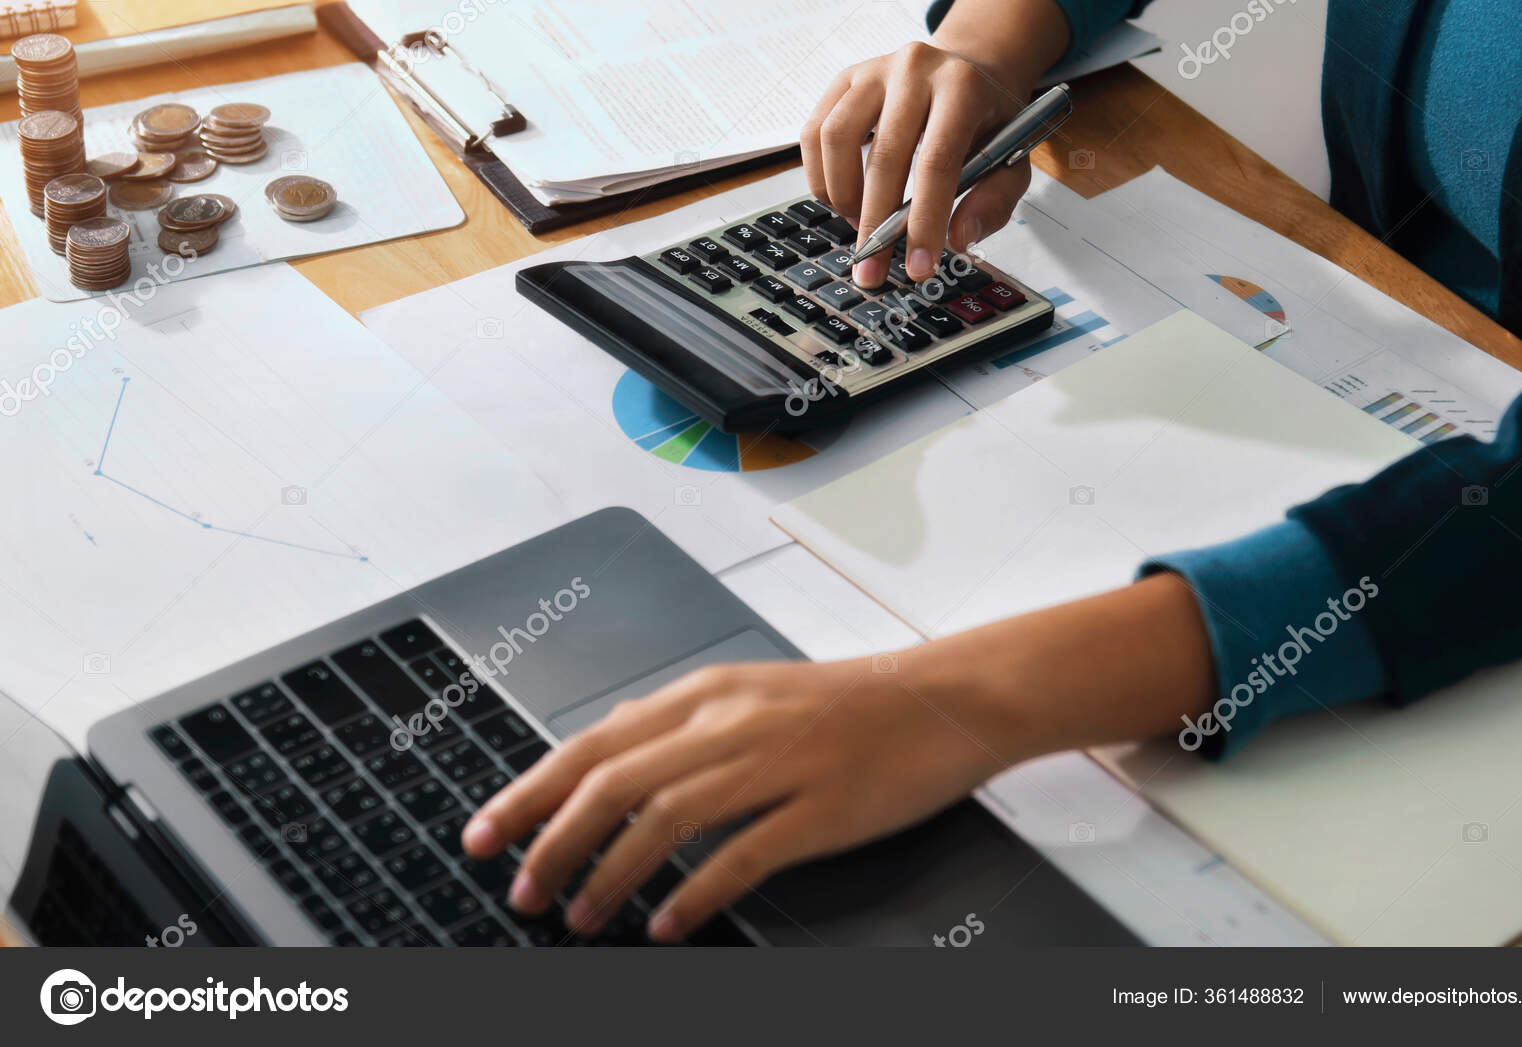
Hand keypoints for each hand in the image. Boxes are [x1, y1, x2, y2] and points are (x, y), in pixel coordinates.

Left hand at [460, 650, 1037, 942]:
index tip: (485, 832)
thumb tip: (607, 743)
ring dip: (608, 874)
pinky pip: (741, 856)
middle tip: (521, 889)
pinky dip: (692, 894)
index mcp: (707, 692)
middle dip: (551, 841)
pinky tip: (664, 925)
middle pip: (613, 782)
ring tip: (578, 917)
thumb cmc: (849, 701)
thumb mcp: (752, 688)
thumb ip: (678, 717)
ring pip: (664, 818)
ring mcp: (776, 762)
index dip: (529, 791)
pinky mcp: (819, 808)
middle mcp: (730, 721)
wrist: (943, 698)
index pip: (593, 742)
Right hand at [802, 44, 1032, 287]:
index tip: (918, 268)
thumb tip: (957, 239)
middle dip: (875, 225)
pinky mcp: (844, 80)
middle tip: (873, 268)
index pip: (936, 162)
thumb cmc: (988, 120)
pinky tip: (841, 198)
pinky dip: (820, 175)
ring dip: (842, 196)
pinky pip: (814, 133)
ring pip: (836, 139)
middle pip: (884, 156)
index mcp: (962, 87)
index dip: (924, 222)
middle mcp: (914, 70)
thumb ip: (993, 201)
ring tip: (859, 225)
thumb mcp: (1012, 157)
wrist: (969, 68)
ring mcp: (873, 71)